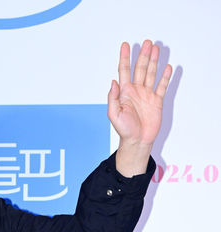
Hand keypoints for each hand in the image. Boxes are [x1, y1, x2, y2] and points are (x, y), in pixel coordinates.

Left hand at [108, 40, 171, 175]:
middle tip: (147, 42)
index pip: (124, 71)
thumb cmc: (124, 130)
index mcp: (125, 93)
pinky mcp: (156, 101)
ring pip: (151, 74)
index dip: (124, 58)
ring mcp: (147, 95)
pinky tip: (167, 67)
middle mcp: (136, 91)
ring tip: (156, 48)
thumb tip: (113, 82)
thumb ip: (113, 98)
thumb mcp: (114, 114)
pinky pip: (161, 86)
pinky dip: (165, 77)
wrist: (137, 141)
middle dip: (143, 55)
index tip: (125, 45)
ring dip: (153, 61)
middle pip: (140, 68)